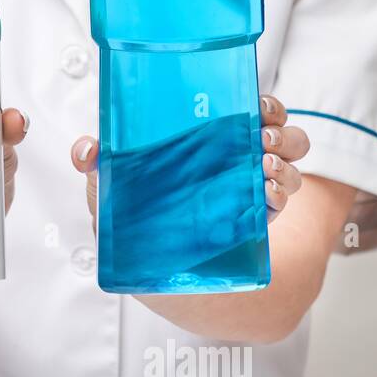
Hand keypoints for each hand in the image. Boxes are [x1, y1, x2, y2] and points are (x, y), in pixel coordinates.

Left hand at [69, 94, 308, 229]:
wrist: (148, 271)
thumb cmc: (131, 217)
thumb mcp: (110, 187)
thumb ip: (96, 165)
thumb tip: (86, 150)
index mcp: (210, 140)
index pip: (251, 110)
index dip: (266, 105)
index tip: (260, 106)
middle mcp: (237, 160)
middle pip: (282, 134)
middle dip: (281, 132)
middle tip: (262, 138)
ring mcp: (249, 190)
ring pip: (290, 167)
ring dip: (286, 164)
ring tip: (265, 167)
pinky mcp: (253, 221)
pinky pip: (280, 203)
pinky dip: (279, 196)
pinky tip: (266, 194)